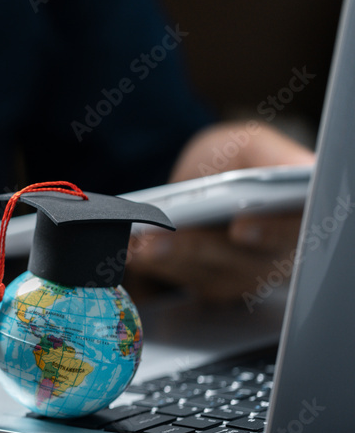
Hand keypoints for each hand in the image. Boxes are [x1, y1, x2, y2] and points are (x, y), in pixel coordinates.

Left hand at [128, 122, 314, 301]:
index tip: (240, 227)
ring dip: (169, 260)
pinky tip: (133, 251)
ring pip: (208, 278)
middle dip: (199, 248)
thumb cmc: (229, 161)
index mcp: (299, 217)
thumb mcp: (249, 145)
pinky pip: (183, 284)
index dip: (272, 232)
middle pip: (245, 263)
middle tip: (163, 238)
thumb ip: (271, 157)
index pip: (297, 230)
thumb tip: (300, 170)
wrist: (195, 183)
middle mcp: (277, 254)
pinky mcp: (209, 287)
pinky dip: (155, 267)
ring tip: (139, 243)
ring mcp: (242, 276)